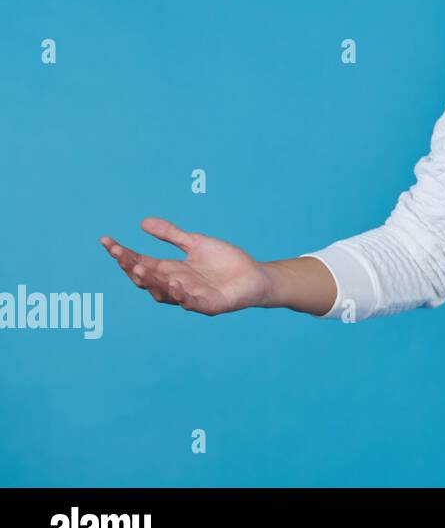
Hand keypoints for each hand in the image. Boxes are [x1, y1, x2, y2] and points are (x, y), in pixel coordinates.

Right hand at [100, 217, 272, 315]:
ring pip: (164, 293)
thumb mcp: (195, 243)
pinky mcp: (209, 305)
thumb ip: (171, 235)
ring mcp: (191, 296)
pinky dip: (181, 294)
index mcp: (170, 270)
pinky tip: (174, 282)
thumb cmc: (225, 261)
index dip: (123, 254)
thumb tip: (143, 222)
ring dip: (152, 282)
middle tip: (119, 254)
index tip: (106, 240)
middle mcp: (175, 285)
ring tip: (140, 268)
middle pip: (147, 279)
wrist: (255, 276)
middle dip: (131, 267)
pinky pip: (192, 302)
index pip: (140, 262)